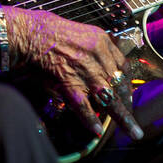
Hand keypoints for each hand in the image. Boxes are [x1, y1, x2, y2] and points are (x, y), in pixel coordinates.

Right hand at [3, 8, 143, 140]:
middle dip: (128, 104)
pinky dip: (90, 120)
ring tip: (132, 132)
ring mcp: (85, 71)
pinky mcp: (69, 83)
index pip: (123, 66)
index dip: (127, 83)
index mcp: (102, 42)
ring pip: (109, 98)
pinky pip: (83, 105)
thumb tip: (104, 66)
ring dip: (122, 117)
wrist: (29, 32)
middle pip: (121, 85)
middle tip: (133, 118)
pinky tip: (97, 130)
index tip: (127, 93)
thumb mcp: (82, 31)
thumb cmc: (50, 30)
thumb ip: (96, 48)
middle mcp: (98, 56)